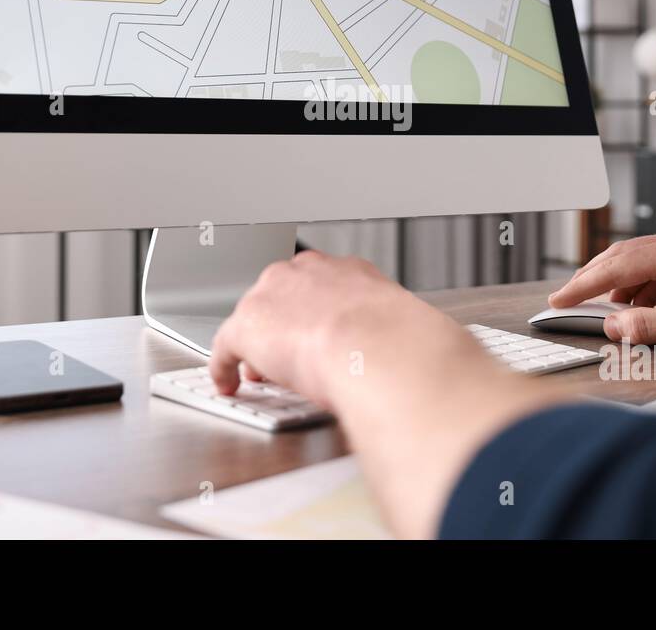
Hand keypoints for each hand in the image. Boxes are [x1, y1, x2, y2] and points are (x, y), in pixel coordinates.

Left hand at [209, 250, 487, 405]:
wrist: (378, 345)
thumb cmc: (402, 343)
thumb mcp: (406, 331)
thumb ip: (402, 340)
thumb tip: (432, 364)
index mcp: (350, 271)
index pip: (321, 284)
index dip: (314, 313)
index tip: (316, 332)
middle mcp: (307, 273)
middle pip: (280, 295)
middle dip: (280, 324)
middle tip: (282, 354)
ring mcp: (273, 295)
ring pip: (253, 319)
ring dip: (254, 345)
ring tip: (257, 373)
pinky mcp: (248, 324)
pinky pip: (224, 346)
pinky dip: (223, 366)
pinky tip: (227, 383)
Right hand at [548, 227, 655, 348]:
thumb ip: (648, 326)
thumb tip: (613, 325)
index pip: (615, 266)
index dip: (582, 285)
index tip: (559, 299)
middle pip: (623, 256)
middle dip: (594, 278)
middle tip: (569, 297)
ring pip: (641, 261)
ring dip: (619, 284)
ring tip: (605, 308)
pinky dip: (643, 286)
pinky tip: (642, 307)